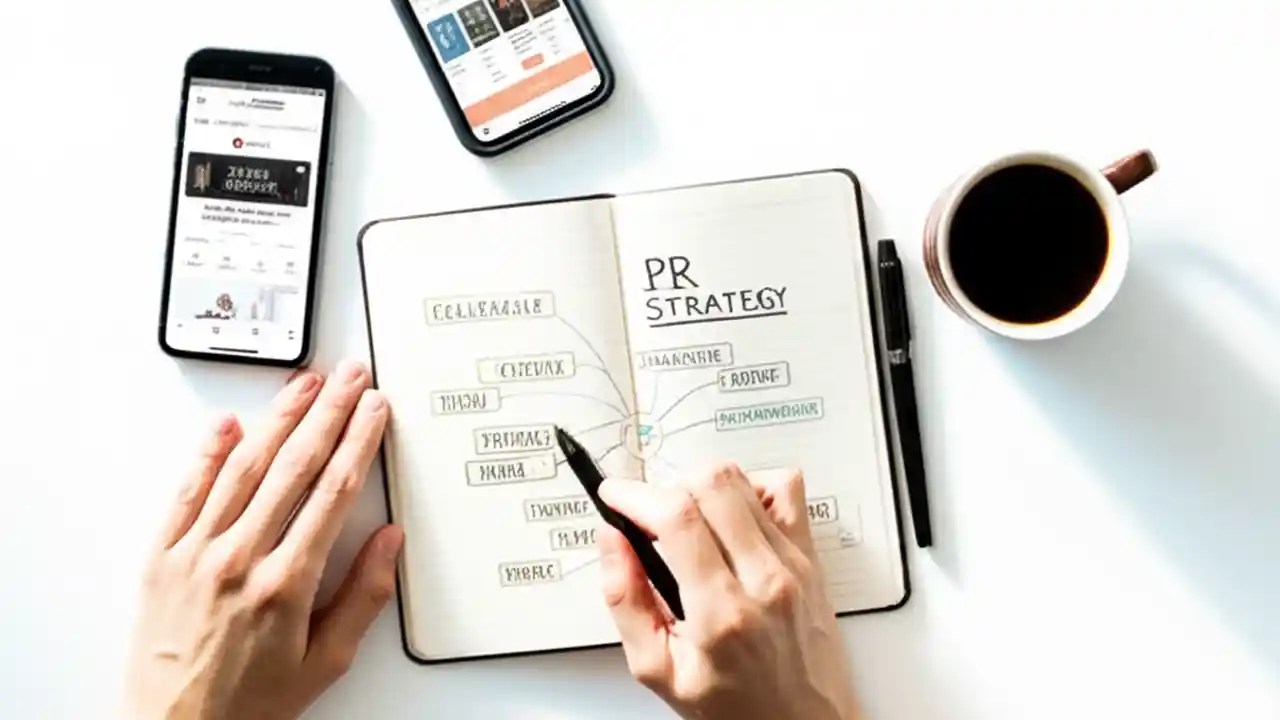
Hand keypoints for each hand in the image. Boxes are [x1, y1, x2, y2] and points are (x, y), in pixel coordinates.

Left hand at [122, 361, 400, 719]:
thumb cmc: (249, 704)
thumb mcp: (325, 663)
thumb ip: (363, 597)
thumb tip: (388, 542)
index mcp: (286, 583)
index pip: (332, 492)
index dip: (358, 442)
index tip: (374, 411)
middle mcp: (239, 559)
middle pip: (294, 466)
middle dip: (329, 413)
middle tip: (350, 378)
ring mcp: (195, 554)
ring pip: (243, 468)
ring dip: (278, 419)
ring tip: (304, 384)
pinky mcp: (161, 557)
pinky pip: (187, 493)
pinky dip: (208, 455)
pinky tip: (228, 426)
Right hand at [597, 464, 863, 719]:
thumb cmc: (738, 708)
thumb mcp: (660, 671)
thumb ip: (626, 601)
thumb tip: (611, 542)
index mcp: (721, 613)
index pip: (676, 517)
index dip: (635, 495)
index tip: (616, 496)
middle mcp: (764, 580)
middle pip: (710, 483)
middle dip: (665, 487)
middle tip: (649, 515)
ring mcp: (792, 564)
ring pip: (743, 479)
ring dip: (701, 485)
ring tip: (687, 518)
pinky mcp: (811, 556)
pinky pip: (786, 488)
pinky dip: (751, 485)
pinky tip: (733, 512)